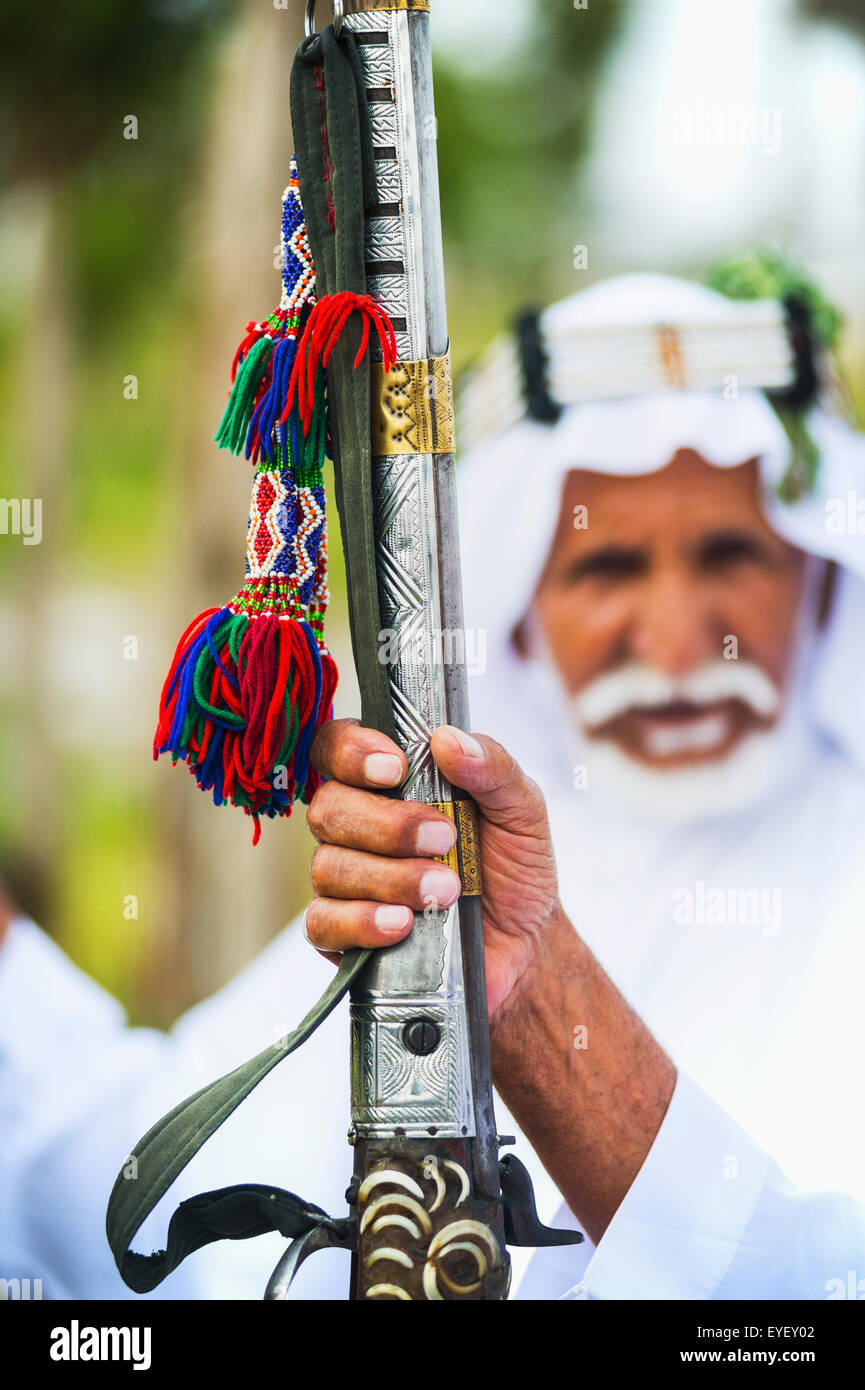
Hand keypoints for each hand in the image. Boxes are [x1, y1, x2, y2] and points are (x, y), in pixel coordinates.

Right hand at [305, 719, 560, 1013]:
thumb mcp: (521, 809)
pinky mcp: (342, 933)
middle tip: (444, 839)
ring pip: (330, 867)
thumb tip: (447, 738)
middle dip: (389, 826)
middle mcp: (354, 826)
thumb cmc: (513, 865)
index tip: (395, 768)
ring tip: (447, 891)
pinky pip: (324, 923)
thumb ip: (492, 768)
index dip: (351, 751)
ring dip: (392, 878)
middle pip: (328, 808)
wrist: (525, 943)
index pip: (334, 746)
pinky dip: (364, 922)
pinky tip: (405, 925)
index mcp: (386, 782)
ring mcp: (343, 881)